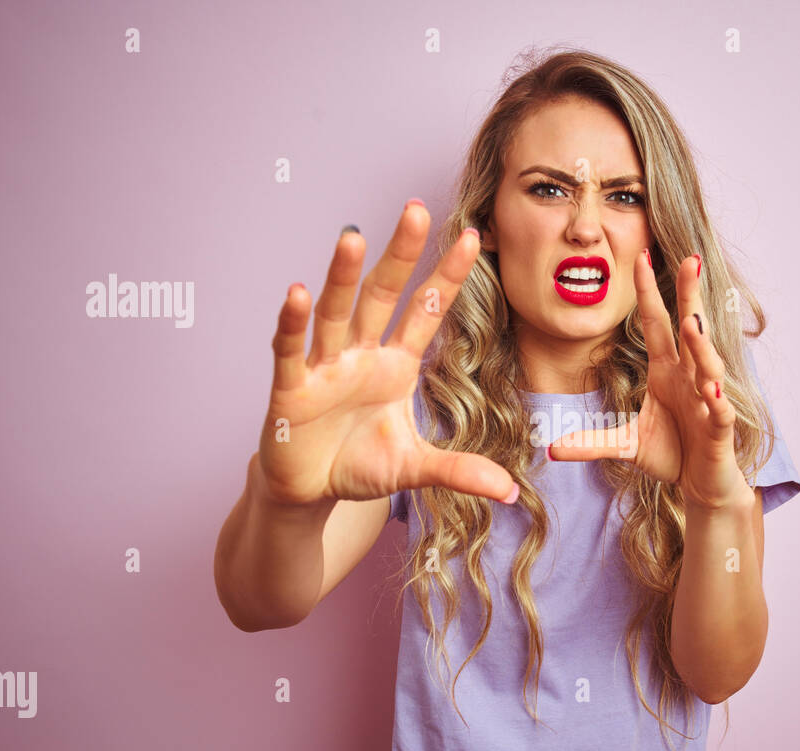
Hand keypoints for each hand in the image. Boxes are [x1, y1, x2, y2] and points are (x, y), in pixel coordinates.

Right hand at [256, 205, 518, 506]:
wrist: (310, 491)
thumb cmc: (358, 465)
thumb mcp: (415, 469)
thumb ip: (460, 470)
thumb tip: (510, 491)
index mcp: (395, 365)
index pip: (426, 311)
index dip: (447, 276)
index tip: (472, 236)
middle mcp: (361, 356)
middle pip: (382, 296)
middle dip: (399, 255)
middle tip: (416, 209)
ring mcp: (324, 368)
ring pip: (335, 314)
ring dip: (343, 277)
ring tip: (354, 237)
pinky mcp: (290, 390)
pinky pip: (289, 351)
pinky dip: (291, 324)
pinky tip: (295, 293)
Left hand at [547, 251, 752, 509]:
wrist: (703, 483)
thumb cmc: (672, 454)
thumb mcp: (625, 446)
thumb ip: (591, 442)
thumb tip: (550, 448)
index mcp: (668, 372)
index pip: (657, 324)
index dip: (649, 292)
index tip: (641, 256)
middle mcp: (690, 378)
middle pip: (691, 330)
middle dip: (691, 296)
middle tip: (691, 259)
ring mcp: (707, 401)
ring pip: (708, 367)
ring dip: (702, 347)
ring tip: (692, 324)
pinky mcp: (718, 430)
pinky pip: (720, 412)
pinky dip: (718, 402)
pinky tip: (713, 391)